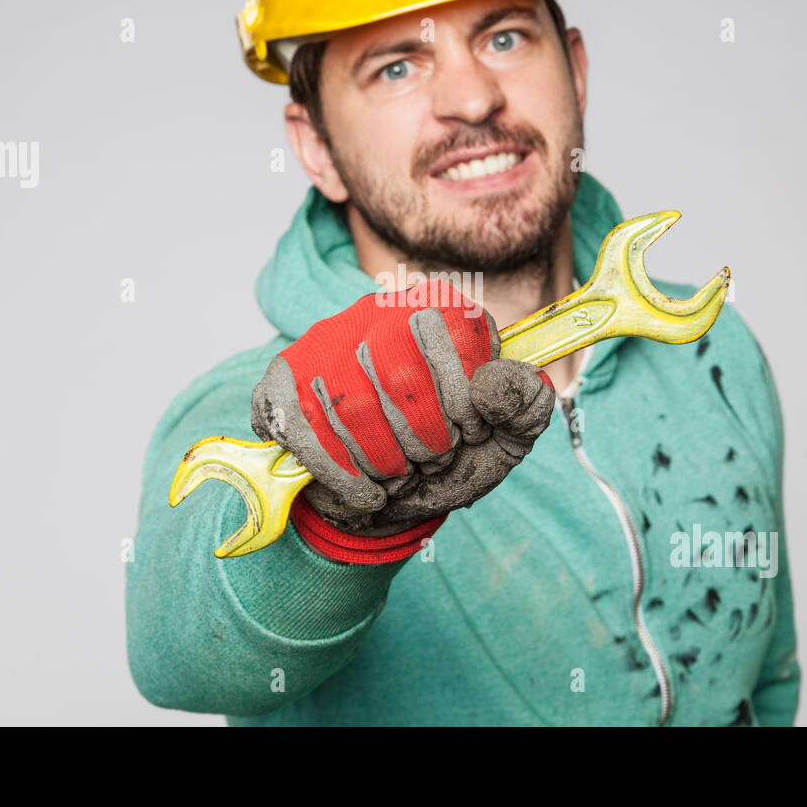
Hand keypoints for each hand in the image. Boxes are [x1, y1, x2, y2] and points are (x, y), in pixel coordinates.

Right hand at [250, 288, 555, 535]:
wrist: (392, 497)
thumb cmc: (452, 457)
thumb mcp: (506, 437)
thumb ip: (524, 405)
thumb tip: (493, 381)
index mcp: (440, 310)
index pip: (446, 334)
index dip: (463, 402)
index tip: (469, 433)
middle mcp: (377, 311)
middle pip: (396, 374)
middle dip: (422, 438)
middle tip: (432, 461)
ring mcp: (325, 343)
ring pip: (349, 404)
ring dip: (383, 461)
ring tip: (400, 474)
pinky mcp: (282, 381)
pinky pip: (301, 428)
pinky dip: (339, 475)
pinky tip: (365, 493)